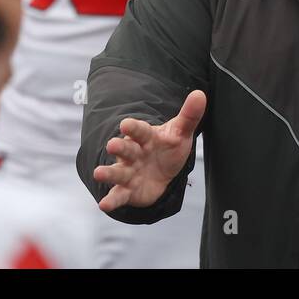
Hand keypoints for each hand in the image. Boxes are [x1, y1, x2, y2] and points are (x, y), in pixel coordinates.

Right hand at [93, 90, 205, 211]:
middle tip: (112, 144)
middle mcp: (133, 153)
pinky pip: (119, 195)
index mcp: (146, 137)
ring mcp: (129, 172)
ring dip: (109, 173)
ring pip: (118, 172)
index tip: (125, 123)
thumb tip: (200, 94)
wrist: (163, 173)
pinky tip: (104, 205)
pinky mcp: (127, 191)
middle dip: (119, 147)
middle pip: (126, 149)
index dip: (134, 127)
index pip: (140, 130)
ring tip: (98, 173)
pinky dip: (112, 200)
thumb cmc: (168, 148)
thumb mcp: (180, 133)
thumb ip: (189, 116)